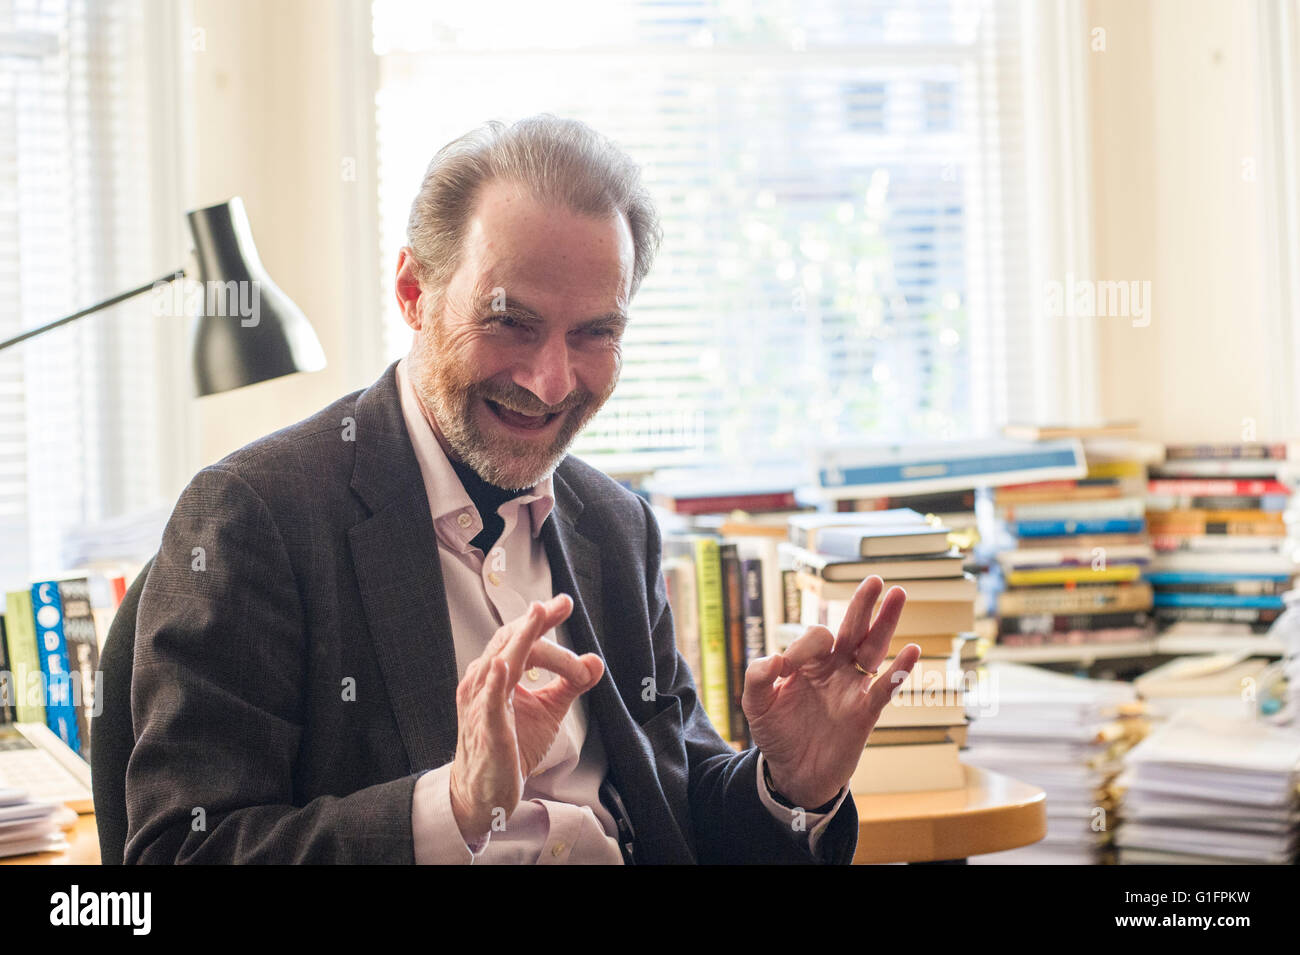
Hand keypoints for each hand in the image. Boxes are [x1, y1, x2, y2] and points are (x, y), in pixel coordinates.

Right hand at [448, 594, 604, 841]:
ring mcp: (481, 704)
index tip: (564, 603)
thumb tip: (597, 660)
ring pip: (502, 662)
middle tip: (563, 604)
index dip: (541, 620)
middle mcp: (484, 682)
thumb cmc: (513, 746)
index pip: (519, 638)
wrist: (487, 792)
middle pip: (511, 642)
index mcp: (498, 674)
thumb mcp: (548, 709)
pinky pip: (489, 702)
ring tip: (538, 614)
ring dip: (523, 639)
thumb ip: (570, 685)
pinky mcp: (486, 729)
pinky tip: (505, 663)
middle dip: (536, 621)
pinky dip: (496, 681)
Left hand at [743, 576, 920, 807]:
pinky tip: (912, 650)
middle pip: (852, 629)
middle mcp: (834, 669)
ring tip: (898, 595)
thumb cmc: (776, 734)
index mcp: (808, 661)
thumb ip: (757, 677)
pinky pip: (884, 688)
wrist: (794, 773)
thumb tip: (776, 658)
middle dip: (862, 605)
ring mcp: (852, 688)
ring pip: (873, 649)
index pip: (817, 636)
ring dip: (886, 623)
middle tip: (876, 580)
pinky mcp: (865, 713)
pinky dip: (899, 671)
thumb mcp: (755, 705)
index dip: (804, 646)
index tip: (786, 669)